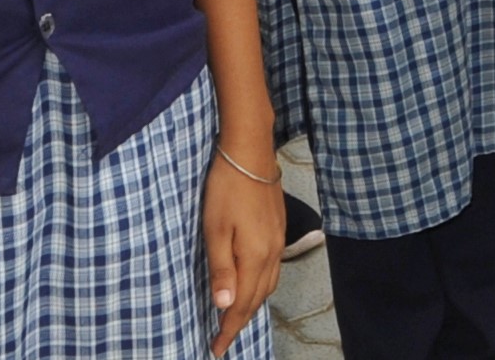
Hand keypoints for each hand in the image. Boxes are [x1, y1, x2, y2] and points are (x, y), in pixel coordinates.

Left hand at [200, 146, 283, 354]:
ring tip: (235, 317)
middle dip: (241, 321)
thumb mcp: (215, 230)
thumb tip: (224, 305)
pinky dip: (261, 287)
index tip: (216, 349)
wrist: (251, 153)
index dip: (229, 329)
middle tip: (222, 339)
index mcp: (254, 257)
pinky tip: (251, 284)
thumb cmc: (226, 190)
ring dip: (252, 305)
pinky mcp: (278, 230)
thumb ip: (221, 269)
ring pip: (268, 286)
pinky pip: (272, 270)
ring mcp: (278, 242)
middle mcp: (271, 254)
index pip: (242, 305)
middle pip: (259, 299)